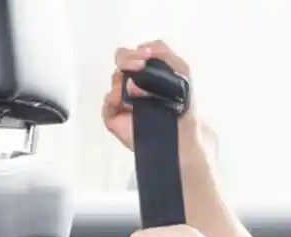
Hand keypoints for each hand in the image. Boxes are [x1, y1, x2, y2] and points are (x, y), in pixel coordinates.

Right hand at [103, 40, 208, 157]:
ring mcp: (123, 102)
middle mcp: (132, 86)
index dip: (134, 53)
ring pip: (114, 82)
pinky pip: (107, 104)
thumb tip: (146, 46)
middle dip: (127, 60)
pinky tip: (127, 102)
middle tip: (140, 65)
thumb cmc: (182, 108)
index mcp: (144, 75)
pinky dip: (114, 100)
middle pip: (119, 65)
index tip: (145, 55)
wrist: (183, 136)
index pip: (129, 56)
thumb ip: (166, 53)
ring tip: (140, 90)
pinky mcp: (115, 118)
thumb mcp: (182, 73)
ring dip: (125, 81)